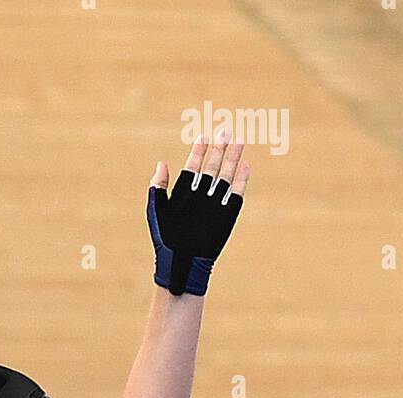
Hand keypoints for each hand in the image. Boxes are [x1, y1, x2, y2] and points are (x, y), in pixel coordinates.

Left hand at [146, 129, 249, 295]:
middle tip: (225, 131)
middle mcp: (200, 197)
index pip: (193, 167)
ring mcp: (214, 205)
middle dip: (218, 150)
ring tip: (239, 141)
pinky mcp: (226, 215)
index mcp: (183, 195)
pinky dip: (241, 181)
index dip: (198, 151)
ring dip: (232, 159)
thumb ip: (158, 187)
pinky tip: (246, 165)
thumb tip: (161, 164)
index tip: (203, 136)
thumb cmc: (164, 240)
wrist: (180, 262)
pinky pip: (235, 195)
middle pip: (212, 168)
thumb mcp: (156, 211)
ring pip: (225, 177)